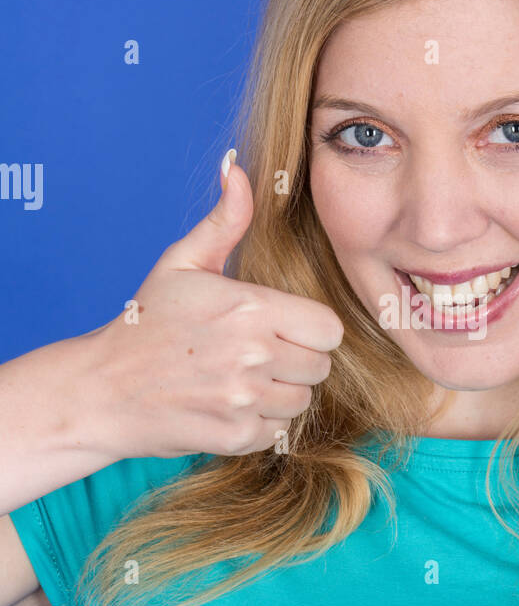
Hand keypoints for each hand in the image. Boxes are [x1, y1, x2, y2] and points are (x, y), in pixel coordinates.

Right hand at [89, 151, 343, 460]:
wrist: (102, 388)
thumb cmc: (146, 321)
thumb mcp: (182, 263)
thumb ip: (224, 220)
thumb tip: (237, 169)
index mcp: (250, 308)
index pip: (329, 328)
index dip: (310, 328)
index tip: (284, 326)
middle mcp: (253, 356)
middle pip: (320, 365)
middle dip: (297, 359)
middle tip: (257, 352)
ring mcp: (243, 399)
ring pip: (302, 400)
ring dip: (281, 391)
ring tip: (241, 377)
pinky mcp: (235, 436)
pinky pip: (278, 429)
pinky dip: (260, 420)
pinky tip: (228, 402)